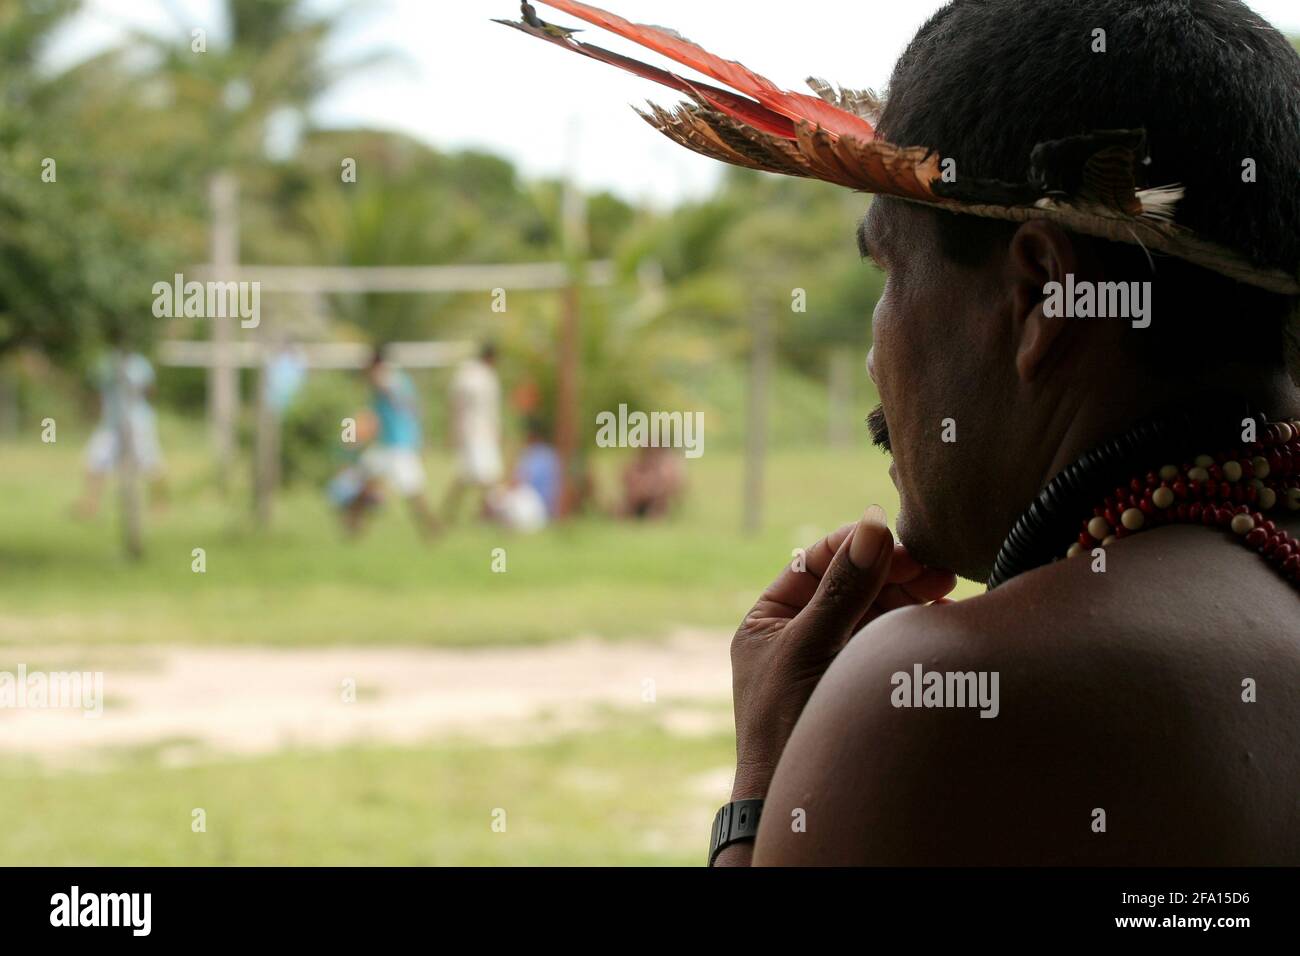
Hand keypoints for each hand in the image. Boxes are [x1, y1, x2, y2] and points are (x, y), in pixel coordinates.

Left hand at [729, 506, 956, 799]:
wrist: (799, 804)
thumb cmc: (786, 726)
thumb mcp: (808, 647)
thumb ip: (841, 589)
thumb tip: (871, 524)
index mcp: (770, 619)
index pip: (816, 560)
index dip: (858, 546)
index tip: (901, 544)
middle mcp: (802, 632)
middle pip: (854, 582)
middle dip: (895, 572)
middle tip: (938, 572)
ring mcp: (836, 657)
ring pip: (879, 609)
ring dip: (912, 597)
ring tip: (947, 593)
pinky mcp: (865, 681)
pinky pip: (893, 642)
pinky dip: (918, 627)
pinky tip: (944, 620)